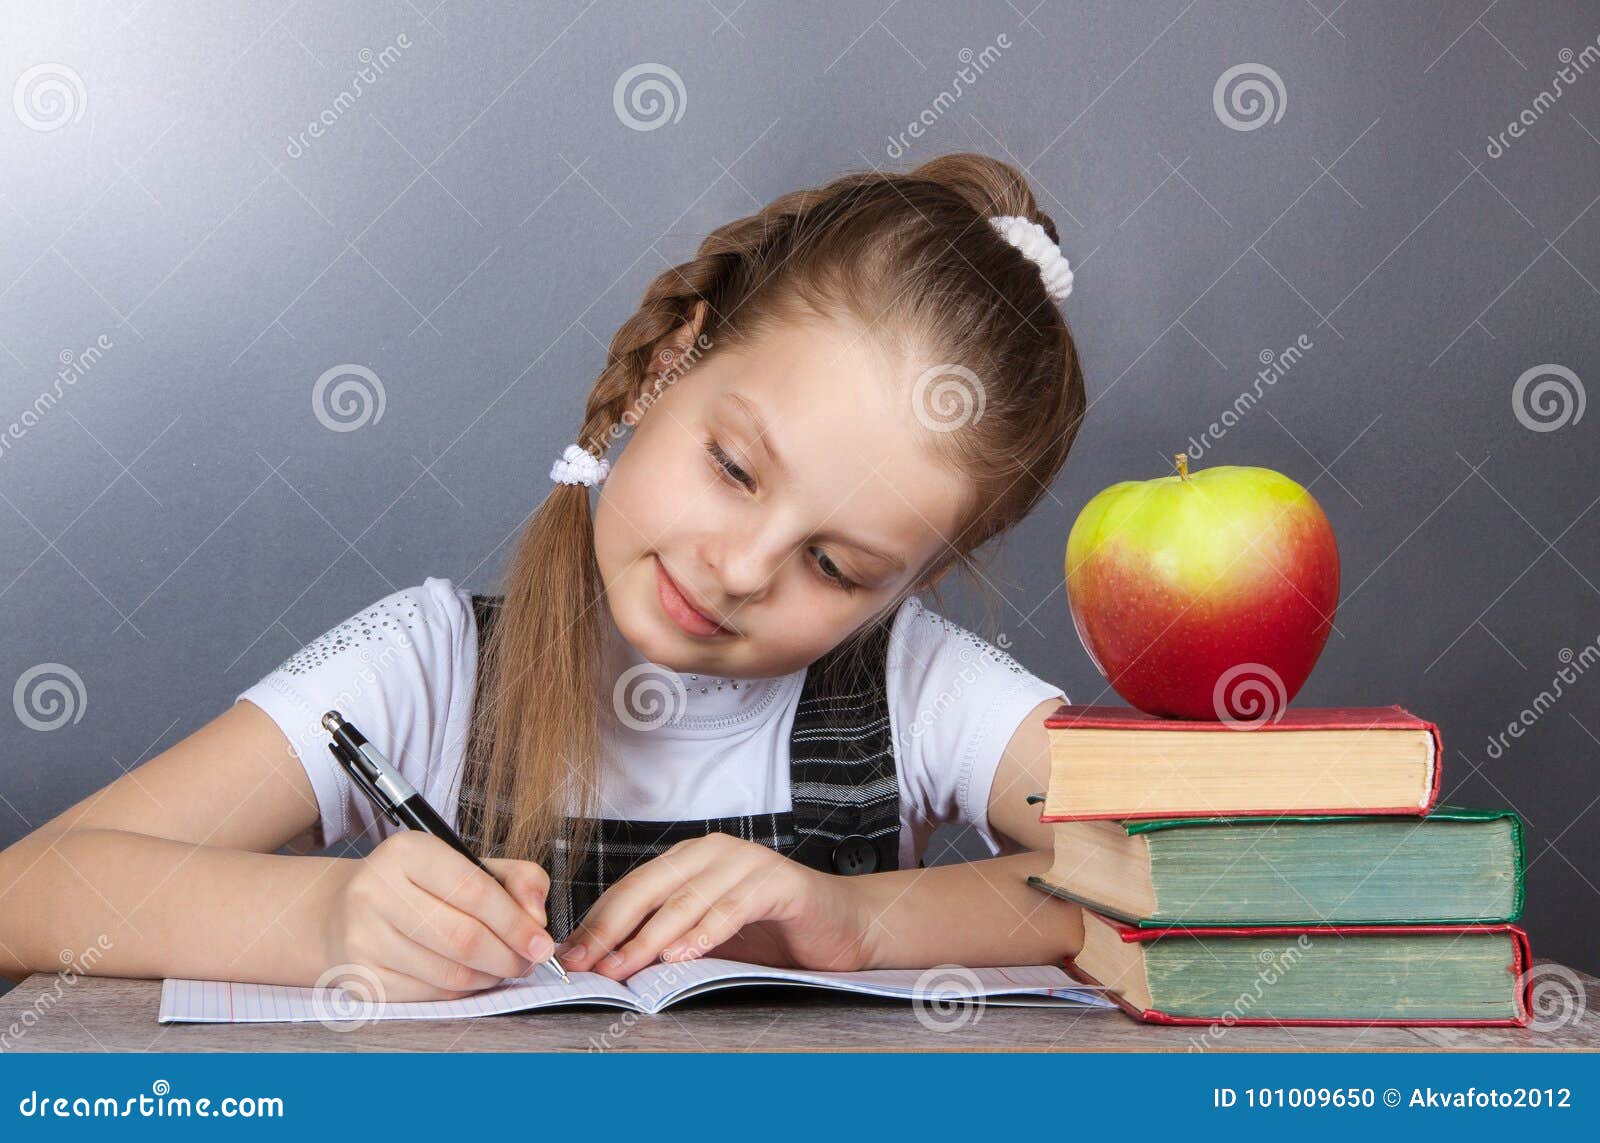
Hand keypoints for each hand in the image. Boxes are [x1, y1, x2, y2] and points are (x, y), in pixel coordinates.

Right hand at [317, 831, 554, 1000]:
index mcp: (406, 852)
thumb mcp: (464, 863)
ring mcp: (363, 938)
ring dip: (490, 978)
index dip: (516, 922)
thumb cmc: (416, 885)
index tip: (543, 942)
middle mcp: (376, 892)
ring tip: (503, 967)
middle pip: (463, 938)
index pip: (474, 891)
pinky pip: (430, 995)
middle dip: (509, 956)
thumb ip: (515, 879)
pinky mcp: (361, 977)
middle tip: (529, 961)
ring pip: (449, 974)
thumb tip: (537, 917)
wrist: (340, 911)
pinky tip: (472, 978)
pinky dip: (462, 992)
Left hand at [554, 833, 873, 979]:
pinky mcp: (779, 882)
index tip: (571, 958)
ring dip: (652, 936)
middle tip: (588, 963)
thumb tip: (606, 965)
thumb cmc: (773, 932)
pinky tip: (685, 954)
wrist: (844, 925)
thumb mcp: (709, 938)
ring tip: (626, 965)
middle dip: (613, 929)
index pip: (631, 888)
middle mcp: (713, 852)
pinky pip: (735, 905)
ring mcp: (748, 862)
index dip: (598, 923)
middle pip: (650, 888)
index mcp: (689, 860)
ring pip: (687, 898)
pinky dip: (707, 931)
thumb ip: (665, 942)